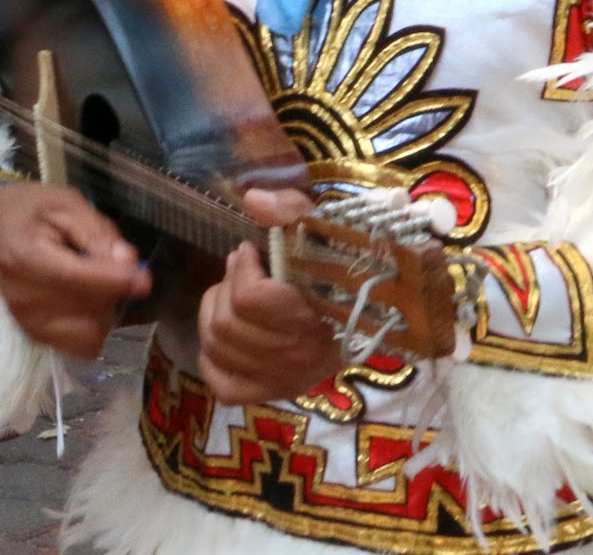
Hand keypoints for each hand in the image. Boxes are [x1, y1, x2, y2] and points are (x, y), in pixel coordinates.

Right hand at [0, 181, 151, 357]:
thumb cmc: (33, 209)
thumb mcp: (68, 204)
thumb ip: (99, 233)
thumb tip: (129, 264)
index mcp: (27, 259)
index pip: (78, 281)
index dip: (117, 282)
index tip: (143, 279)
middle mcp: (23, 299)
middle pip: (88, 311)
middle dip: (112, 291)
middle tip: (113, 266)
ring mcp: (26, 322)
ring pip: (89, 334)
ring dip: (104, 311)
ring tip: (97, 282)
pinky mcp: (33, 334)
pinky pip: (79, 345)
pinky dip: (93, 325)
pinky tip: (88, 300)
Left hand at [197, 187, 338, 405]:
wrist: (379, 310)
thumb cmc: (350, 266)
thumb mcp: (327, 228)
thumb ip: (291, 211)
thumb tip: (252, 199)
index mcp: (314, 317)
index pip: (248, 299)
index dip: (242, 266)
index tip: (253, 250)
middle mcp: (296, 358)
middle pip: (226, 322)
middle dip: (227, 284)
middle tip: (243, 267)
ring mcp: (281, 380)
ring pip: (216, 348)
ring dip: (216, 312)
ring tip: (234, 293)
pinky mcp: (270, 393)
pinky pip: (222, 383)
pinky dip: (214, 356)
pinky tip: (228, 331)